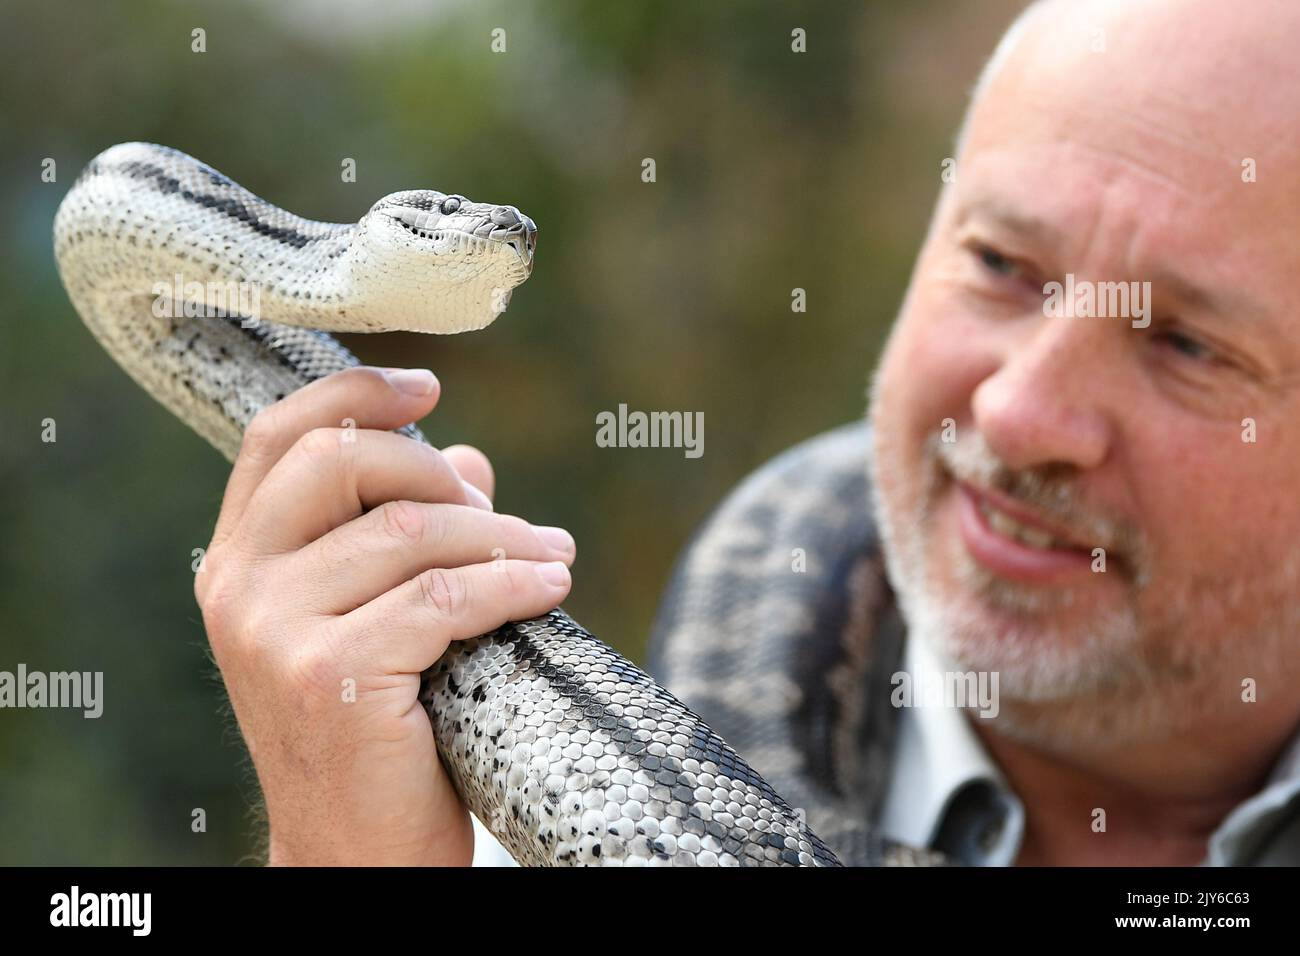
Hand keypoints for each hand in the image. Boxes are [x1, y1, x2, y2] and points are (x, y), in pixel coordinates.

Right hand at [192, 366, 575, 864]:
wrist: (355, 852)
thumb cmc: (376, 729)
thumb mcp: (378, 616)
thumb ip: (409, 534)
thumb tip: (470, 457)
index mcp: (238, 559)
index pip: (277, 435)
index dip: (354, 395)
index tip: (428, 387)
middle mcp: (238, 585)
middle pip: (342, 461)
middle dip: (441, 473)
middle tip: (502, 514)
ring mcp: (272, 630)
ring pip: (411, 532)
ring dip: (502, 536)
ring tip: (553, 557)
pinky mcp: (326, 675)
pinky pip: (444, 597)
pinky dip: (513, 584)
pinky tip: (550, 589)